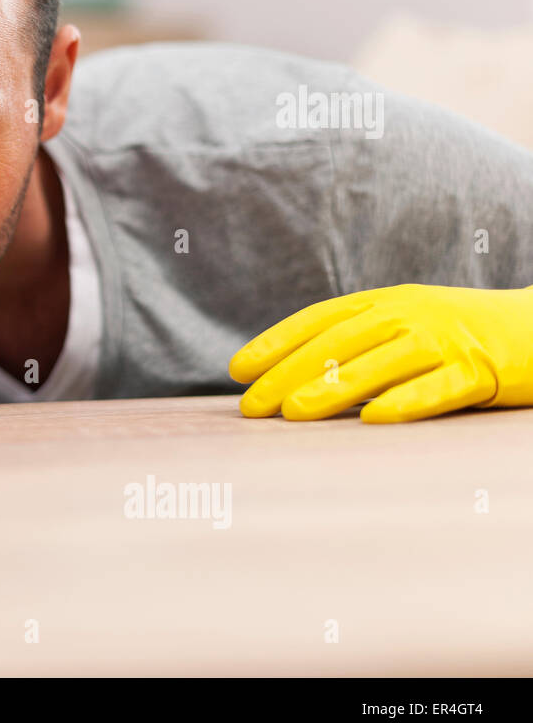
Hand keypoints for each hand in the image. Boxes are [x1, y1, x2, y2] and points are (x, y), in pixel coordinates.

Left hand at [228, 283, 532, 422]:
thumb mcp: (403, 325)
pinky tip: (375, 420)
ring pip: (379, 364)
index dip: (276, 342)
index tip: (238, 369)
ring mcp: (446, 341)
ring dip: (333, 387)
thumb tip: (292, 378)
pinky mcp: (482, 370)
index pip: (318, 319)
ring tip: (294, 413)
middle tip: (252, 406)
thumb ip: (357, 343)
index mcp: (385, 302)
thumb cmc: (460, 334)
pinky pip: (439, 388)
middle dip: (288, 374)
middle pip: (338, 343)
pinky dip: (406, 403)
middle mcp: (409, 314)